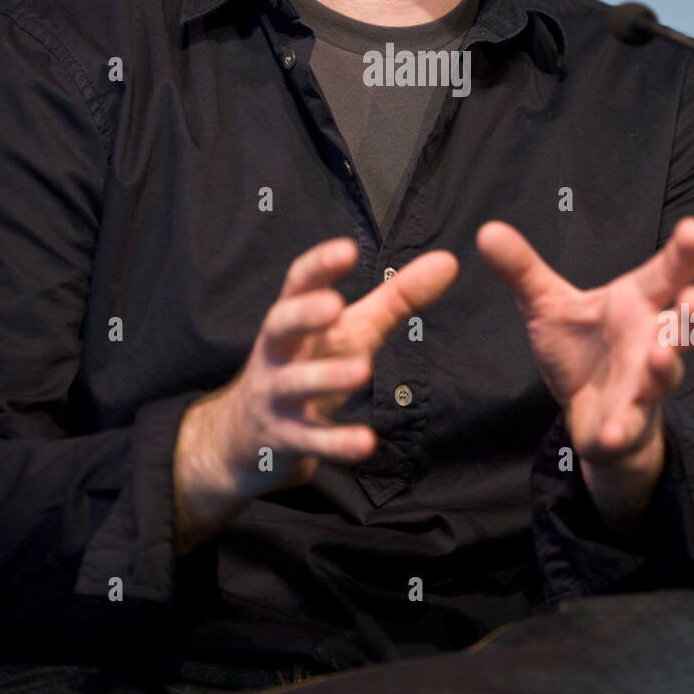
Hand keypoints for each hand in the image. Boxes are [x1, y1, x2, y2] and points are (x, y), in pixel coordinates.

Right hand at [174, 236, 457, 550]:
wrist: (244, 438)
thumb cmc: (309, 365)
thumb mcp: (352, 329)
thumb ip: (397, 296)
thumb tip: (448, 261)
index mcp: (294, 318)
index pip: (298, 283)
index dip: (319, 266)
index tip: (346, 250)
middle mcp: (278, 351)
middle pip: (280, 325)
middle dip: (303, 314)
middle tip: (333, 306)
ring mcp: (276, 396)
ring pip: (295, 384)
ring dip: (326, 377)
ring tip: (362, 370)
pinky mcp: (284, 439)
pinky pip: (309, 441)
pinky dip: (335, 443)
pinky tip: (365, 444)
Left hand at [476, 217, 693, 471]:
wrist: (589, 414)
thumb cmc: (581, 349)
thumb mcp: (548, 305)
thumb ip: (523, 269)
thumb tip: (487, 231)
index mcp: (636, 305)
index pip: (666, 274)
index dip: (683, 252)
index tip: (691, 227)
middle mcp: (650, 342)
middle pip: (684, 326)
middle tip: (692, 299)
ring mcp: (644, 385)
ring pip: (666, 375)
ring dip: (665, 367)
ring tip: (659, 356)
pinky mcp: (628, 424)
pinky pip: (630, 426)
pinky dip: (623, 429)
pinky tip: (613, 432)